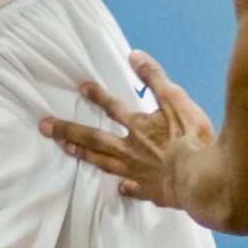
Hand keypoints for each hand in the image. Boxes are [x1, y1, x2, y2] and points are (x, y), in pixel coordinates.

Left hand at [40, 51, 214, 208]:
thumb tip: (134, 55)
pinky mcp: (153, 192)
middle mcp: (132, 150)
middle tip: (45, 127)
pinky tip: (122, 188)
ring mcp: (139, 174)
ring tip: (67, 149)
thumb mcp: (177, 101)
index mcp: (140, 127)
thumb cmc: (192, 139)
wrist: (203, 179)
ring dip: (85, 155)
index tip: (81, 87)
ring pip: (105, 164)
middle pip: (95, 139)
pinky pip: (135, 190)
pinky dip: (127, 188)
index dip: (97, 96)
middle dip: (69, 131)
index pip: (113, 108)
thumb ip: (156, 78)